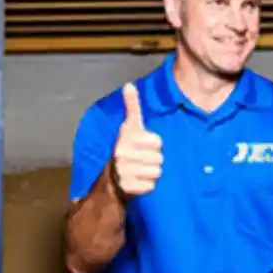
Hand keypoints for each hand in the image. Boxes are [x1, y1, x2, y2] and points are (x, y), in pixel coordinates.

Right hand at [110, 83, 162, 197]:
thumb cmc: (127, 148)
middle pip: (159, 158)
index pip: (158, 142)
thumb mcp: (130, 127)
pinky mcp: (128, 187)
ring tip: (141, 170)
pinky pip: (151, 185)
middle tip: (142, 159)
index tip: (143, 145)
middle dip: (154, 159)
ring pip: (157, 172)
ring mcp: (124, 172)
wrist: (112, 177)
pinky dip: (148, 185)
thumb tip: (128, 85)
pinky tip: (139, 181)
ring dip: (152, 172)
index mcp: (125, 139)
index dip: (154, 144)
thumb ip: (132, 107)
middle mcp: (122, 154)